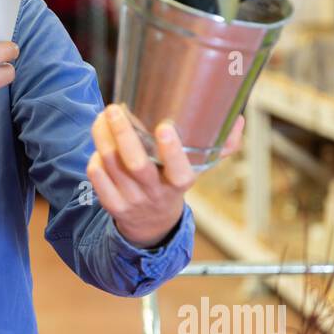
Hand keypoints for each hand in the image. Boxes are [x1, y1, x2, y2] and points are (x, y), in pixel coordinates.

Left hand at [88, 104, 244, 247]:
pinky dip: (95, 157)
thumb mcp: (200, 170)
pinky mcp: (112, 205)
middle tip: (114, 109)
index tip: (164, 126)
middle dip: (123, 134)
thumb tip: (238, 119)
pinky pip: (97, 179)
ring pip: (111, 166)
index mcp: (181, 183)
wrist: (153, 224)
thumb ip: (222, 147)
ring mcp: (132, 200)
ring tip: (103, 117)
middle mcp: (155, 193)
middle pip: (135, 165)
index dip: (172, 150)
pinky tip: (99, 142)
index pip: (179, 171)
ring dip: (103, 137)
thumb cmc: (175, 184)